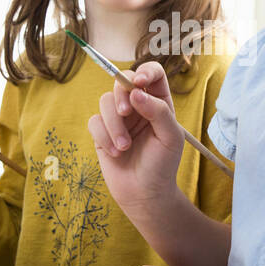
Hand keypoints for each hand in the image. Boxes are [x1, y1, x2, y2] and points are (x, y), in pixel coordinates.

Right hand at [87, 62, 183, 217]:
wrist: (145, 193)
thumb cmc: (162, 164)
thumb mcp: (170, 137)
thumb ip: (158, 111)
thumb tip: (136, 92)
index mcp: (158, 102)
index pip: (152, 74)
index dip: (145, 72)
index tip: (139, 83)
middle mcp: (138, 106)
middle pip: (122, 81)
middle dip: (121, 95)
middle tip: (126, 113)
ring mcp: (118, 118)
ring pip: (105, 101)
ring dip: (114, 124)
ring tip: (124, 147)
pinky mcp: (102, 132)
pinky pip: (94, 121)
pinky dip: (103, 136)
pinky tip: (116, 153)